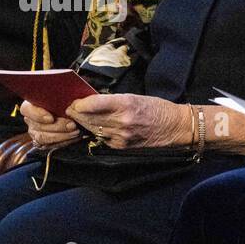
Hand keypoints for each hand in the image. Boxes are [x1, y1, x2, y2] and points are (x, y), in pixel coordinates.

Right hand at [20, 100, 80, 148]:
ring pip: (43, 137)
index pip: (26, 109)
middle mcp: (30, 118)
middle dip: (57, 127)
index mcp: (31, 103)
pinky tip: (73, 137)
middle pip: (37, 126)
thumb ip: (65, 96)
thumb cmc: (68, 99)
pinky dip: (63, 142)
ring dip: (61, 135)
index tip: (51, 118)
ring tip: (75, 131)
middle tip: (72, 125)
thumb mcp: (66, 94)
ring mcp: (35, 131)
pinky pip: (49, 145)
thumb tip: (73, 102)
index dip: (37, 115)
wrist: (73, 110)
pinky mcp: (42, 142)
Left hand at [65, 93, 190, 149]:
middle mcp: (122, 121)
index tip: (73, 101)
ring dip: (83, 124)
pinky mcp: (122, 146)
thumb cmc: (156, 108)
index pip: (93, 104)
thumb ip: (112, 100)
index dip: (79, 104)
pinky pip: (102, 138)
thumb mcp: (134, 97)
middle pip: (89, 118)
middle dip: (77, 114)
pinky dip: (95, 132)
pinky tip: (92, 128)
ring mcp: (121, 136)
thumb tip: (92, 101)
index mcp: (125, 104)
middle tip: (69, 109)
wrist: (175, 127)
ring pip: (93, 129)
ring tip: (77, 118)